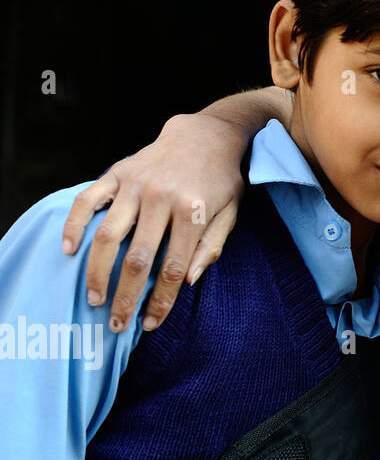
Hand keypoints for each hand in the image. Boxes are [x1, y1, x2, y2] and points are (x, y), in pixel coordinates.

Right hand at [62, 113, 246, 331]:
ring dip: (97, 272)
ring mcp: (136, 184)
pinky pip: (87, 201)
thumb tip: (189, 281)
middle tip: (115, 323)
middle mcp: (162, 198)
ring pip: (107, 236)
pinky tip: (68, 250)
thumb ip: (211, 246)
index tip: (149, 324)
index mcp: (193, 211)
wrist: (205, 135)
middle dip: (125, 297)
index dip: (160, 301)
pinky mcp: (118, 173)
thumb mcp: (231, 212)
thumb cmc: (221, 180)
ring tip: (93, 297)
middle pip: (138, 259)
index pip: (173, 268)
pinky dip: (73, 225)